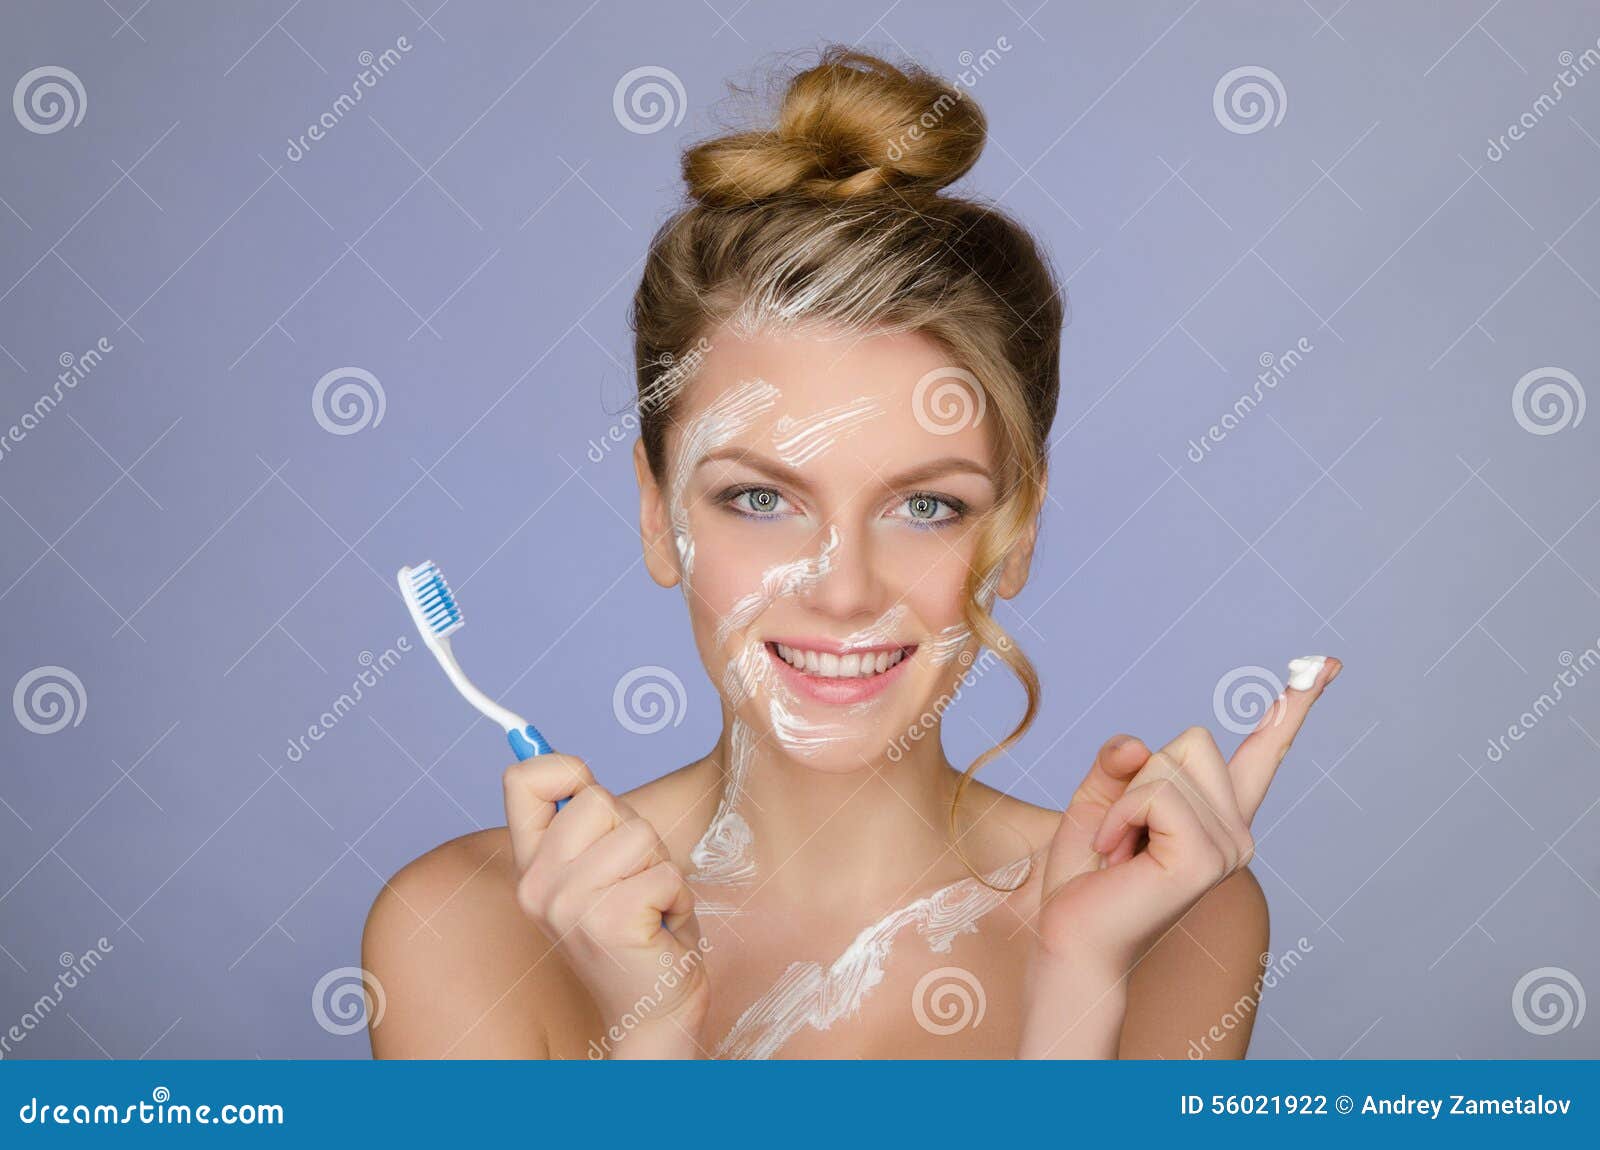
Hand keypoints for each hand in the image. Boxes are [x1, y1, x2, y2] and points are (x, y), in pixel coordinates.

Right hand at [503, 753, 708, 1056]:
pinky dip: (677, 897)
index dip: (565, 768)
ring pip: (638, 834)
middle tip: (637, 880)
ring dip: (662, 868)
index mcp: (531, 866)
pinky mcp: (608, 922)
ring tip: (651, 905)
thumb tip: (562, 753)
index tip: (588, 791)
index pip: (523, 781)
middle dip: (637, 833)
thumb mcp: (604, 865)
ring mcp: (568, 906)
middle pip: (598, 799)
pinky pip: (664, 872)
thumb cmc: (641, 930)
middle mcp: (537, 886)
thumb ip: (588, 819)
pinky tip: (661, 927)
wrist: (654, 1009)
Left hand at [1020, 657, 1339, 1055]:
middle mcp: (1236, 831)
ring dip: (1124, 800)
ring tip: (1119, 849)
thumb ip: (1122, 761)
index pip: (1264, 752)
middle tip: (1123, 834)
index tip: (1327, 664)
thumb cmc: (1086, 874)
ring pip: (1169, 764)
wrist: (1070, 936)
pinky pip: (1156, 792)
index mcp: (1217, 815)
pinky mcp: (1206, 860)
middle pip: (1193, 741)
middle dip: (1140, 775)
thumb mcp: (1099, 796)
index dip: (1294, 705)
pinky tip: (1116, 855)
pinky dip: (1121, 815)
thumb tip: (1137, 745)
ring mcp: (1229, 847)